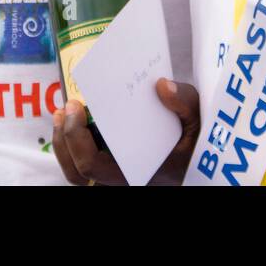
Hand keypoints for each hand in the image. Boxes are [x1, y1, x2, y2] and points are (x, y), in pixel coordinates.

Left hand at [51, 78, 200, 185]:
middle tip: (65, 108)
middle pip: (77, 173)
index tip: (76, 108)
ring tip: (62, 115)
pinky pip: (86, 164)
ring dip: (64, 143)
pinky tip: (76, 120)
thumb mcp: (199, 122)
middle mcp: (123, 180)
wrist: (203, 158)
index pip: (91, 166)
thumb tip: (162, 86)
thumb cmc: (197, 141)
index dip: (74, 138)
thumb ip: (185, 104)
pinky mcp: (115, 169)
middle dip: (63, 139)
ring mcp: (117, 177)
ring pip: (78, 172)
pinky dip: (75, 145)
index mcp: (137, 173)